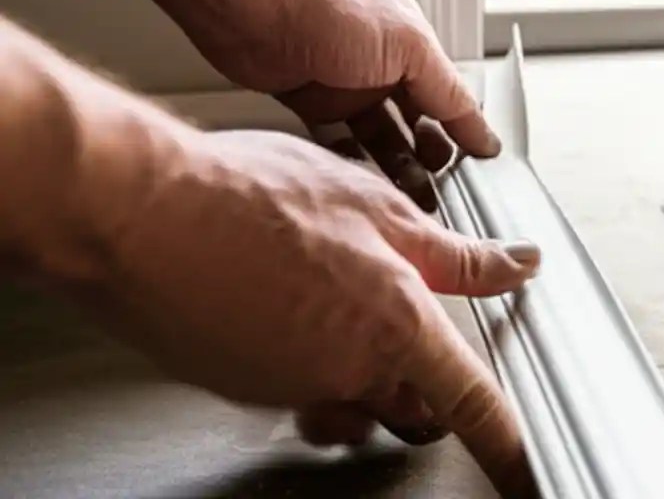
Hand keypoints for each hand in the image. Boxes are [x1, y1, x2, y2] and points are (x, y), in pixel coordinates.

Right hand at [75, 129, 538, 496]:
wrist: (142, 216)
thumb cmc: (251, 199)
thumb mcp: (378, 206)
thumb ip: (455, 253)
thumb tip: (516, 265)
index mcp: (397, 323)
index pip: (469, 400)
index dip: (502, 441)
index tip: (521, 466)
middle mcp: (349, 369)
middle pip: (410, 404)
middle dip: (418, 383)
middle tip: (403, 330)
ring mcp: (293, 386)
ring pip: (350, 399)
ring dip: (356, 372)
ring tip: (333, 305)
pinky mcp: (246, 388)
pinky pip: (295, 389)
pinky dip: (302, 360)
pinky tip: (281, 305)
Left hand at [199, 0, 495, 198]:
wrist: (248, 11)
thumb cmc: (324, 12)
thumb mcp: (409, 49)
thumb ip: (449, 94)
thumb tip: (484, 131)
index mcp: (412, 41)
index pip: (451, 95)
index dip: (466, 132)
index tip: (480, 167)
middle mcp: (381, 61)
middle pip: (418, 119)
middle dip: (433, 155)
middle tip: (442, 188)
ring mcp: (346, 81)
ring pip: (382, 134)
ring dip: (398, 164)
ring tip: (411, 194)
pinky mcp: (311, 99)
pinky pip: (340, 140)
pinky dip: (354, 159)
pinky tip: (364, 179)